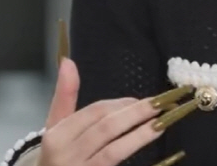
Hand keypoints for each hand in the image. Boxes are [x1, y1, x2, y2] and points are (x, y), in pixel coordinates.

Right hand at [37, 57, 194, 165]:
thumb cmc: (56, 152)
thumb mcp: (54, 125)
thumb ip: (64, 94)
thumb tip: (68, 62)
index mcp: (57, 136)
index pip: (94, 113)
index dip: (121, 104)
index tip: (141, 100)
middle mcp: (67, 155)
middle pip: (106, 129)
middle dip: (135, 114)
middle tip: (161, 104)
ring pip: (113, 152)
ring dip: (140, 136)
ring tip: (162, 124)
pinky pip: (115, 165)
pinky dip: (133, 155)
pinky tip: (155, 152)